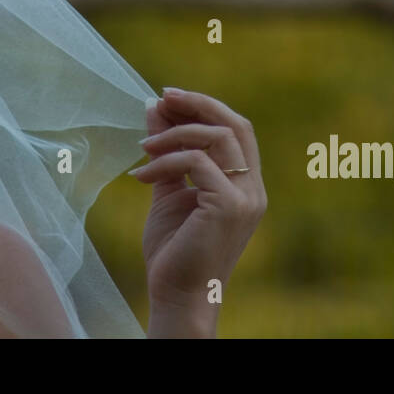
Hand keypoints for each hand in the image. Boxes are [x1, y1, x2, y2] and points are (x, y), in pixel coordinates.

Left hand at [131, 88, 265, 332]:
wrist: (177, 296)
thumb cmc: (173, 250)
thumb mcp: (166, 189)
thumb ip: (165, 151)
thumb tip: (155, 107)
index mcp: (245, 185)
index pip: (235, 129)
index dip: (204, 107)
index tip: (168, 98)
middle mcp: (253, 189)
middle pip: (235, 124)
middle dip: (198, 104)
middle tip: (163, 97)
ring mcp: (245, 198)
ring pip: (218, 137)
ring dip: (175, 133)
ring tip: (143, 148)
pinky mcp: (228, 206)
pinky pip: (197, 163)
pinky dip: (166, 162)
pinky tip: (141, 176)